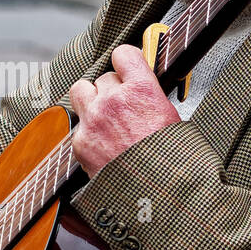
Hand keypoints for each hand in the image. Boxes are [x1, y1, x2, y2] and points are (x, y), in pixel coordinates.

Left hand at [69, 44, 181, 177]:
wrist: (155, 195)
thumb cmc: (170, 161)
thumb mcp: (172, 119)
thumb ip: (151, 97)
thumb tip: (144, 90)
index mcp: (141, 90)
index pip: (123, 54)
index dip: (125, 62)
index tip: (127, 68)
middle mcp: (113, 100)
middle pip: (103, 78)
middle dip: (112, 90)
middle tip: (123, 108)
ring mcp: (93, 120)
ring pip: (80, 91)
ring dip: (90, 100)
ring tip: (103, 117)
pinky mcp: (80, 142)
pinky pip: (78, 126)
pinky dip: (88, 134)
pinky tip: (103, 147)